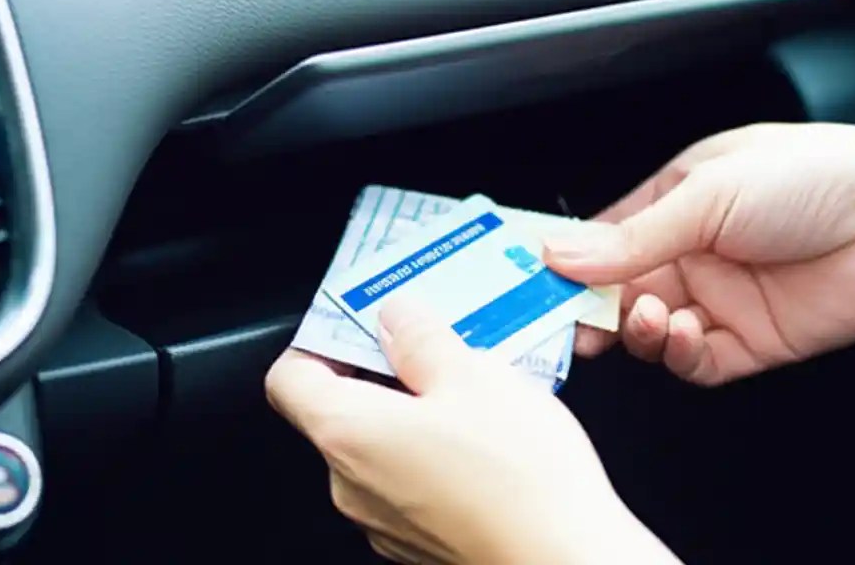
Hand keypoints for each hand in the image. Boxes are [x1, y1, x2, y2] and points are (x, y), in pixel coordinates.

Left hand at [264, 301, 679, 564]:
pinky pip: (411, 480)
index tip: (361, 319)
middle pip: (339, 410)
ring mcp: (383, 521)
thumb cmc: (519, 479)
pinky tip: (487, 439)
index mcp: (348, 433)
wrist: (565, 561)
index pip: (289, 377)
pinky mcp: (419, 541)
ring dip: (417, 411)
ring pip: (382, 446)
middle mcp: (351, 484)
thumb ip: (421, 338)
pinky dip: (436, 452)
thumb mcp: (473, 375)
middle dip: (385, 371)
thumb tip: (395, 315)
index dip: (320, 339)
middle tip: (436, 344)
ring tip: (475, 390)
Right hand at [548, 122, 854, 385]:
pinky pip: (695, 361)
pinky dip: (675, 356)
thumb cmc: (817, 176)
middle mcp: (695, 250)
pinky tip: (676, 335)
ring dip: (635, 331)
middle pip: (620, 291)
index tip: (534, 282)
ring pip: (651, 331)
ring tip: (644, 317)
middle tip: (569, 322)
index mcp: (678, 199)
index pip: (604, 237)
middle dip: (591, 309)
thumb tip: (560, 253)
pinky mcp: (751, 341)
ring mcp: (722, 298)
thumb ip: (631, 237)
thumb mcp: (707, 195)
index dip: (569, 262)